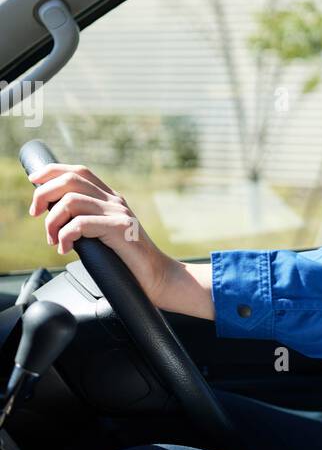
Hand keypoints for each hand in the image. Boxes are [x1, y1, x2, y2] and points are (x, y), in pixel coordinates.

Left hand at [27, 162, 177, 305]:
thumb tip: (55, 220)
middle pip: (71, 180)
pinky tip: (66, 249)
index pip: (79, 171)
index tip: (34, 182)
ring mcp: (118, 213)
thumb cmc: (130, 263)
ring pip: (71, 201)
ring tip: (55, 240)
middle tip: (35, 213)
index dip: (53, 171)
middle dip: (43, 193)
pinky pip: (81, 224)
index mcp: (110, 199)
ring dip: (53, 221)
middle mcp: (114, 201)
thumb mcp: (104, 236)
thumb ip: (86, 223)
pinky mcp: (120, 229)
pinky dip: (65, 236)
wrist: (159, 278)